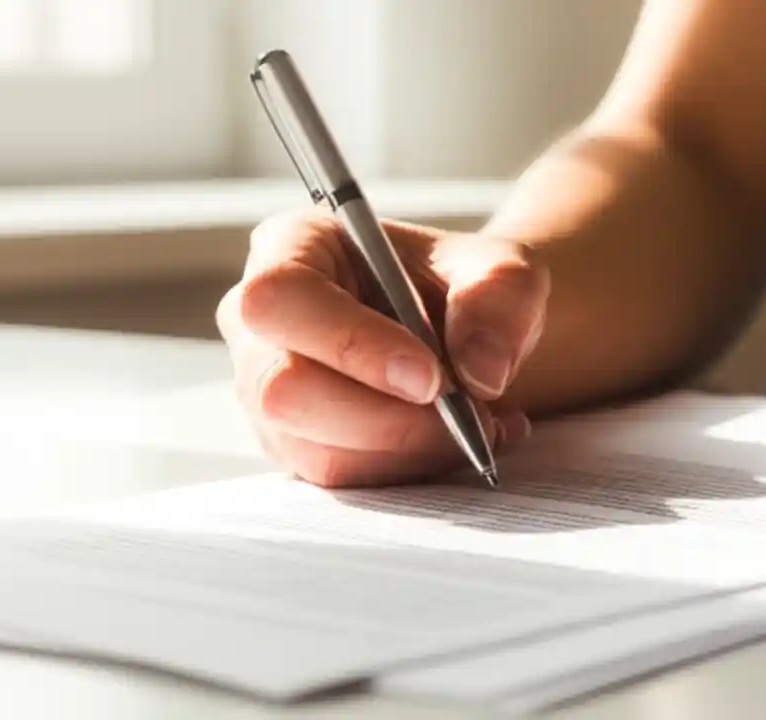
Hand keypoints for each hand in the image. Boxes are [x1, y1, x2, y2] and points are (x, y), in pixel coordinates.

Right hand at [217, 208, 548, 486]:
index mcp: (292, 249)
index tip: (428, 376)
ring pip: (315, 448)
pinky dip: (411, 469)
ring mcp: (268, 393)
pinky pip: (342, 477)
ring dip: (409, 449)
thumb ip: (500, 300)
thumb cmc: (467, 288)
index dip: (348, 342)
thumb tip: (482, 371)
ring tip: (480, 424)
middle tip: (466, 411)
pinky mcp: (296, 445)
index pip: (279, 298)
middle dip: (386, 417)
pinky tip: (459, 441)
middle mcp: (262, 325)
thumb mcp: (504, 271)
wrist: (469, 334)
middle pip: (283, 390)